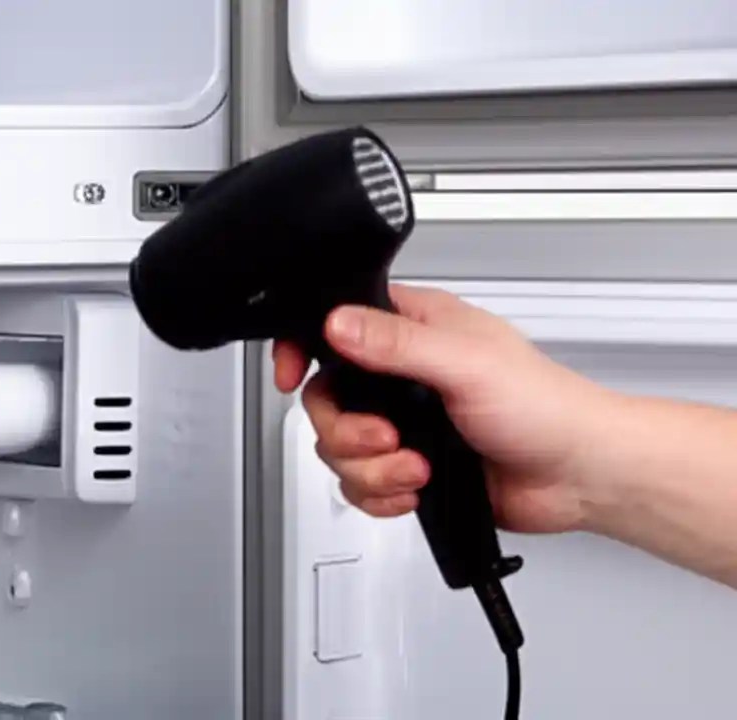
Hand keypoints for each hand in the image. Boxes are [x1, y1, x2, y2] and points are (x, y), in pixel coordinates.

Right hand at [274, 284, 616, 533]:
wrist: (579, 475)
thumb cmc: (546, 407)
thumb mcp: (465, 363)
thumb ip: (396, 344)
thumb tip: (338, 323)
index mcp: (414, 328)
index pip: (332, 324)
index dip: (301, 348)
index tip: (292, 375)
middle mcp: (401, 374)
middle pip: (325, 399)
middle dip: (347, 431)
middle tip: (386, 438)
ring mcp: (404, 423)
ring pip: (339, 448)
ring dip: (371, 469)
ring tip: (416, 469)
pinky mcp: (409, 466)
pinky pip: (361, 484)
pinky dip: (381, 493)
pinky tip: (414, 489)